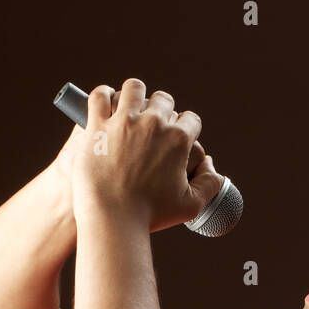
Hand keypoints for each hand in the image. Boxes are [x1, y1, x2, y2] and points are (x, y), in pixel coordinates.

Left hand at [69, 78, 221, 231]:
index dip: (186, 127)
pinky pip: (99, 95)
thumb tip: (210, 164)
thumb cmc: (151, 215)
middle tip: (153, 124)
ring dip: (135, 95)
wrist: (114, 220)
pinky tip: (106, 102)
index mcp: (178, 140)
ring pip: (134, 89)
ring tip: (130, 107)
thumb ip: (209, 184)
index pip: (190, 119)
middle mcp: (153, 124)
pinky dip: (103, 95)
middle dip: (162, 110)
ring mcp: (123, 121)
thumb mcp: (190, 206)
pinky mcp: (97, 125)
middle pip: (163, 100)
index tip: (177, 135)